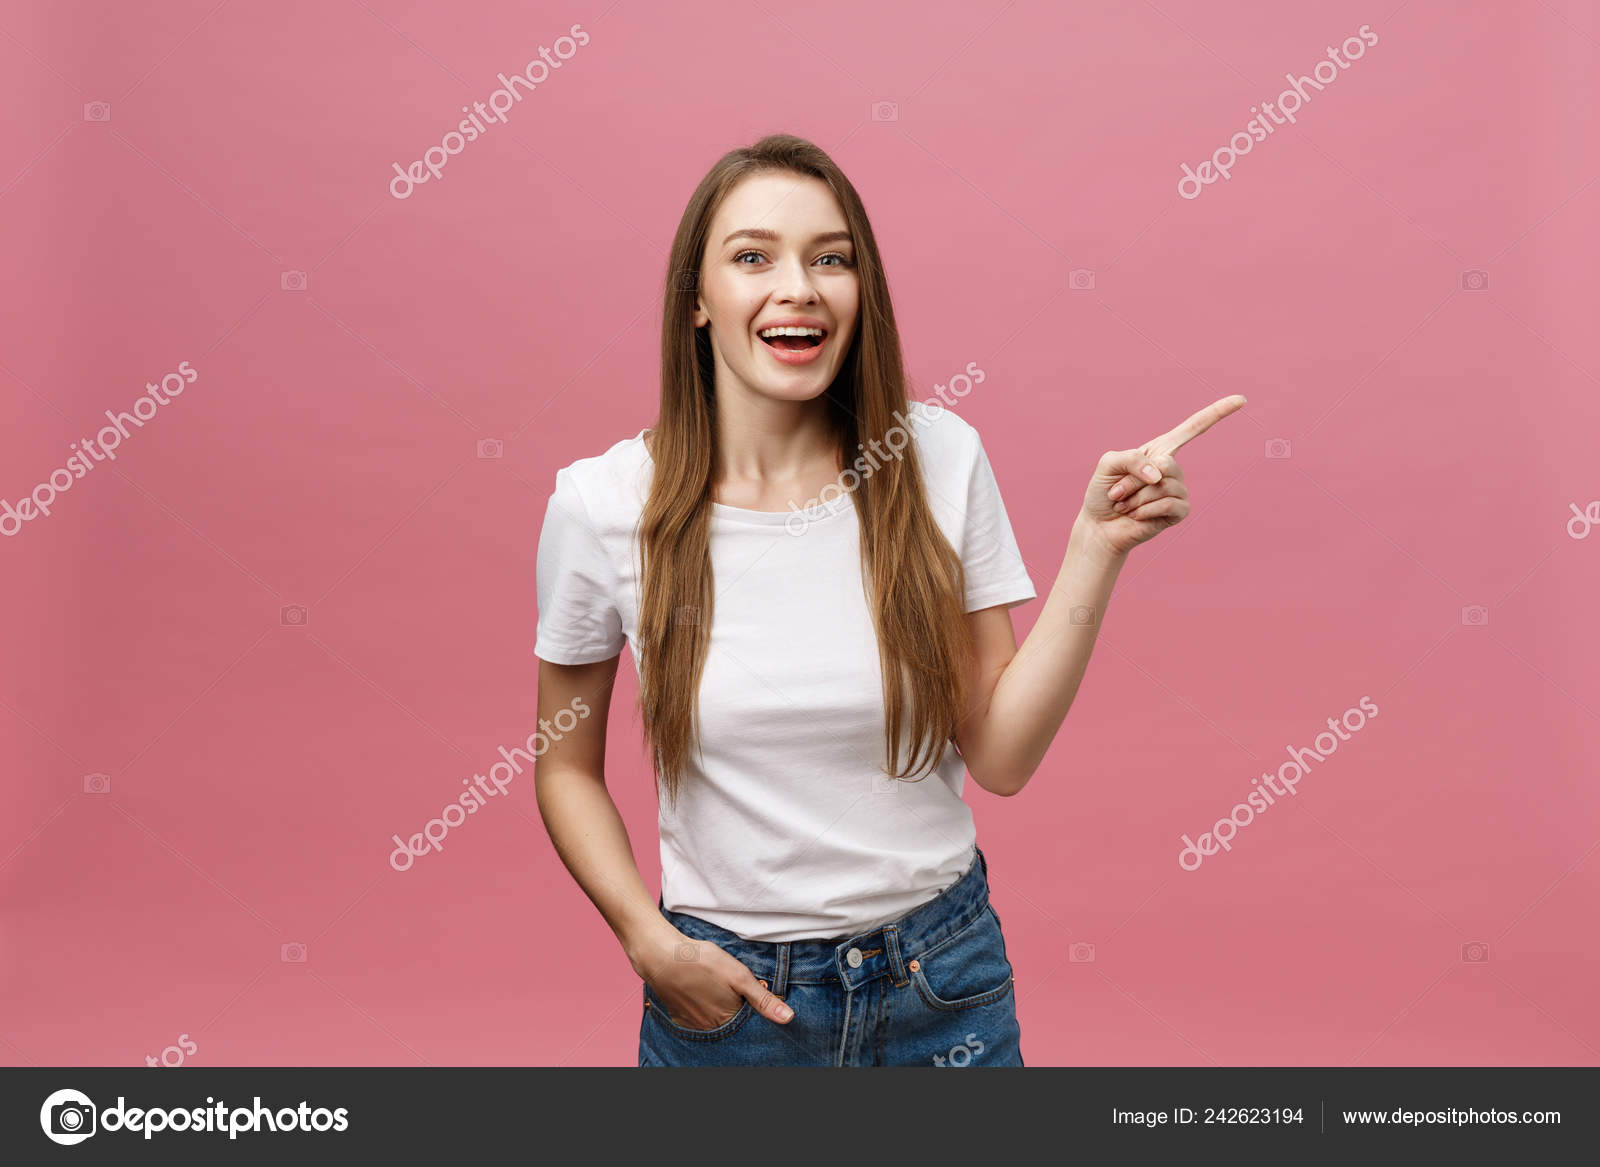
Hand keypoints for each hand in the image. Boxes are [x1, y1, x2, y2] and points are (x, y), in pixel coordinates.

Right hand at [633, 926, 793, 1028]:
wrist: (661, 956)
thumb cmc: (702, 962)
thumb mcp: (739, 976)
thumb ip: (763, 999)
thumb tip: (788, 1019)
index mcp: (728, 1020)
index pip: (748, 1020)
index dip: (751, 1005)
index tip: (747, 992)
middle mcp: (710, 1028)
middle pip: (731, 1022)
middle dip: (735, 1007)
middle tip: (727, 985)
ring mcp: (693, 1025)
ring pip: (713, 1020)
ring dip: (717, 1008)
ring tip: (713, 986)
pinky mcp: (679, 1017)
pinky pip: (696, 1018)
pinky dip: (700, 1008)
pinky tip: (700, 991)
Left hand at [1076, 395, 1247, 558]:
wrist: (1101, 526)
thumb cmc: (1104, 493)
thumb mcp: (1108, 464)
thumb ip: (1131, 459)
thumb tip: (1160, 474)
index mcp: (1160, 450)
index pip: (1194, 428)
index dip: (1217, 412)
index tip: (1241, 399)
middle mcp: (1173, 468)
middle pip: (1166, 464)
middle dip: (1132, 481)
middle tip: (1117, 493)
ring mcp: (1178, 489)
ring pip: (1163, 487)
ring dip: (1136, 498)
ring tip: (1125, 505)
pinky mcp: (1180, 511)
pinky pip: (1168, 505)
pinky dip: (1145, 511)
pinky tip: (1137, 516)